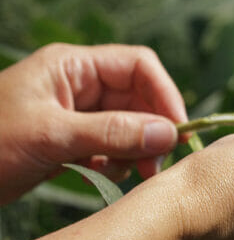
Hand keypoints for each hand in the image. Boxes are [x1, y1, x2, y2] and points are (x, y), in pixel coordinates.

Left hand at [0, 43, 186, 203]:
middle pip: (136, 96)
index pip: (137, 65)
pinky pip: (108, 145)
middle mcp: (77, 85)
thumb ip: (111, 133)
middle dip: (152, 127)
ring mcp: (73, 114)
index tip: (177, 129)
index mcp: (72, 67)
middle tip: (157, 162)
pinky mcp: (68, 141)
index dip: (164, 93)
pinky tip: (109, 174)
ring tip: (135, 173)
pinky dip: (117, 160)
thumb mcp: (50, 136)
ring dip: (137, 148)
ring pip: (126, 124)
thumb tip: (169, 134)